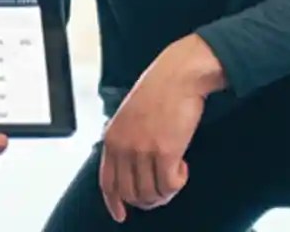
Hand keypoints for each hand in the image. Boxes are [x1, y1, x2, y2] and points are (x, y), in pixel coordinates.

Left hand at [99, 34, 225, 221]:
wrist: (178, 75)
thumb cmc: (158, 91)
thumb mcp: (129, 116)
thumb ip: (125, 140)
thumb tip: (132, 170)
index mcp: (111, 138)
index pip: (107, 183)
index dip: (114, 204)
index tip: (121, 214)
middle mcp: (123, 146)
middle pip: (130, 194)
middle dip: (147, 200)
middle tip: (162, 191)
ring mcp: (143, 150)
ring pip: (151, 193)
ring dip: (165, 192)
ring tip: (174, 176)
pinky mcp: (165, 151)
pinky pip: (169, 185)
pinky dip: (178, 183)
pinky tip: (182, 168)